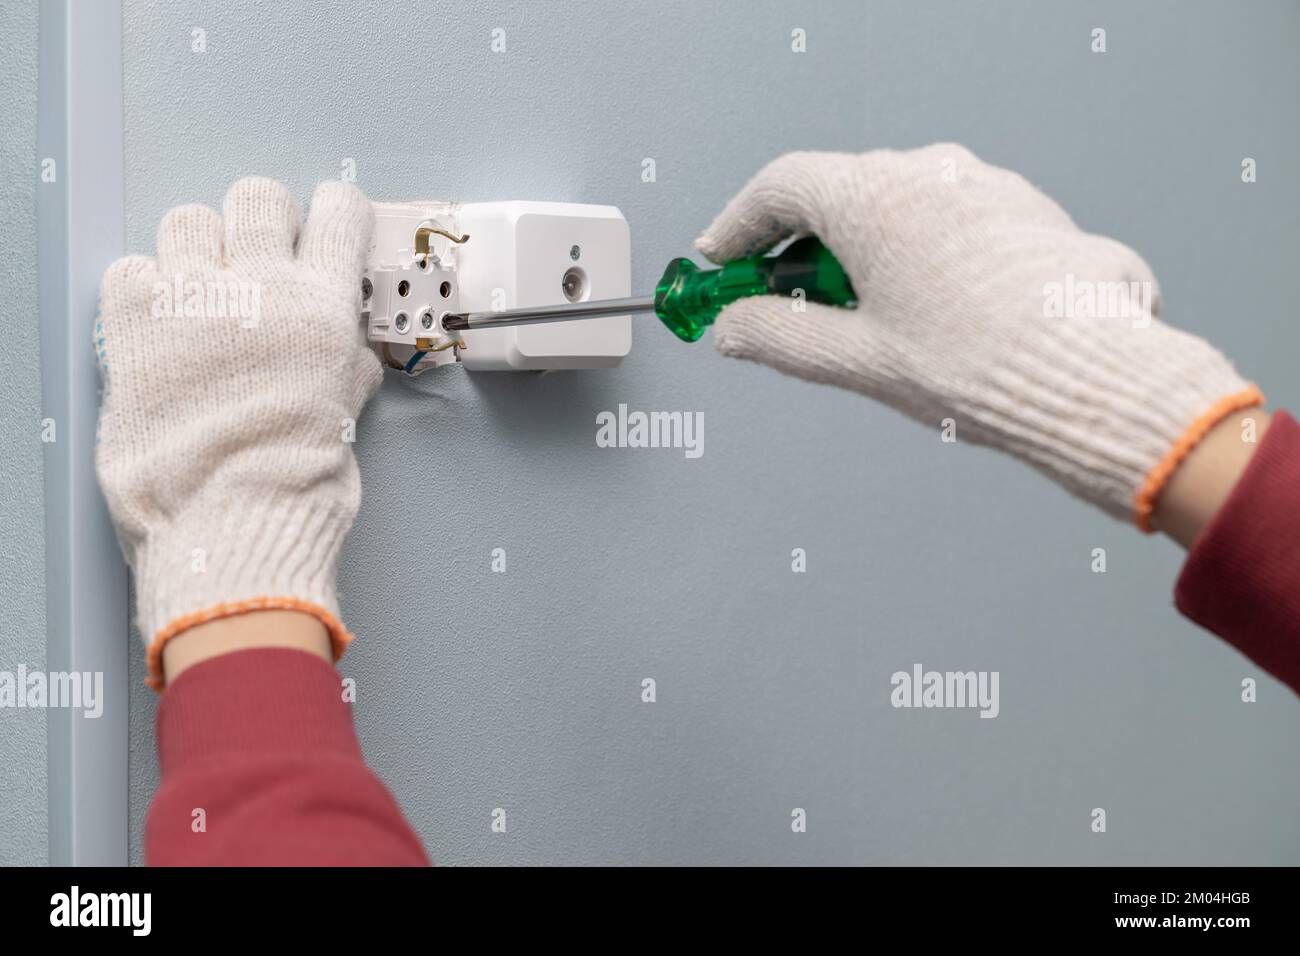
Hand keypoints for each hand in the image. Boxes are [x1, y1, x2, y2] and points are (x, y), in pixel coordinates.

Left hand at [95, 177, 380, 687]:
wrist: (229, 522)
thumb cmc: (296, 485)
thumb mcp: (343, 416)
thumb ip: (341, 367)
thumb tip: (342, 348)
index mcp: (323, 309)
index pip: (338, 214)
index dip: (333, 212)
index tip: (328, 223)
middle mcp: (261, 288)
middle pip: (258, 197)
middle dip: (261, 223)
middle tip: (257, 262)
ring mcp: (193, 300)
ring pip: (188, 220)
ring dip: (198, 249)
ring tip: (200, 292)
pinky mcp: (134, 324)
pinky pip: (130, 269)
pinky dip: (143, 289)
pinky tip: (158, 324)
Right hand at [697, 145, 1261, 529]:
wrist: (1091, 382)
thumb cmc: (980, 368)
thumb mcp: (855, 361)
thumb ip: (776, 338)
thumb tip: (733, 330)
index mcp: (875, 198)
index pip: (779, 187)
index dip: (737, 227)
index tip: (721, 262)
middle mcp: (930, 174)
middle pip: (837, 194)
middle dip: (798, 247)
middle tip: (777, 302)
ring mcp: (986, 186)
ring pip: (898, 206)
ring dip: (863, 252)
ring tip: (863, 320)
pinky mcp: (1026, 210)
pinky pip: (951, 220)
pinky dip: (919, 254)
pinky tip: (929, 312)